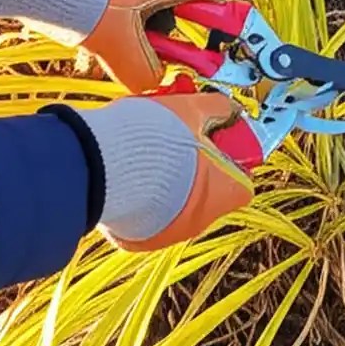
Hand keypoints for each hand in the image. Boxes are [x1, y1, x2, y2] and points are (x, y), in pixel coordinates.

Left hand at [0, 0, 225, 91]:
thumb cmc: (93, 14)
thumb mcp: (122, 57)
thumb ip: (146, 74)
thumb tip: (157, 82)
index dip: (216, 15)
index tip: (215, 28)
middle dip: (156, 16)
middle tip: (137, 39)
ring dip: (127, 1)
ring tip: (100, 24)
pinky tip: (83, 3)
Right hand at [53, 91, 252, 250]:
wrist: (102, 165)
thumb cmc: (154, 139)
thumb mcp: (191, 109)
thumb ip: (216, 108)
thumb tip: (228, 107)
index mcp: (224, 191)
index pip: (242, 182)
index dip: (231, 159)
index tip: (214, 141)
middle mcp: (201, 219)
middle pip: (209, 194)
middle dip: (195, 170)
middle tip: (176, 143)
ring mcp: (169, 232)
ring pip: (175, 206)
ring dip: (167, 185)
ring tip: (147, 156)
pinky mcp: (139, 238)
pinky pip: (147, 218)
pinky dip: (142, 200)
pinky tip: (129, 176)